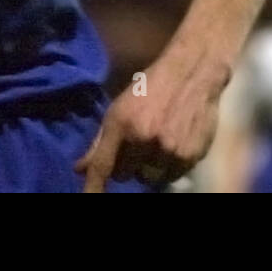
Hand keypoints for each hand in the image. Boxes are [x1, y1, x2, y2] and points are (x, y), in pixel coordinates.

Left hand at [74, 57, 222, 191]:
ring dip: (149, 168)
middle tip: (137, 143)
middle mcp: (143, 139)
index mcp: (121, 124)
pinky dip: (169, 166)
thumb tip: (79, 169)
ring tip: (157, 143)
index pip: (102, 166)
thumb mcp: (120, 108)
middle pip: (125, 175)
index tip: (89, 198)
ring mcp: (168, 150)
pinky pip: (172, 176)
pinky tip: (173, 143)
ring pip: (149, 179)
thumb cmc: (150, 88)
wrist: (192, 72)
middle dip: (127, 164)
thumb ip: (100, 142)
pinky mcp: (190, 157)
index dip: (93, 188)